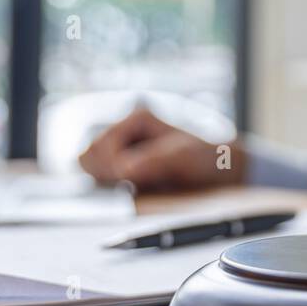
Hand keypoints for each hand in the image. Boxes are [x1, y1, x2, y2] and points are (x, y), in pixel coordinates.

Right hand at [78, 107, 244, 191]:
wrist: (218, 170)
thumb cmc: (204, 157)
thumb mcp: (184, 157)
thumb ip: (154, 160)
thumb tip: (124, 170)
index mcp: (137, 118)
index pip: (100, 145)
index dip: (112, 166)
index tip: (129, 178)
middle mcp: (124, 130)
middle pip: (87, 155)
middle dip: (105, 172)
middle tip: (130, 182)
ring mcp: (120, 148)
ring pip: (88, 166)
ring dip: (104, 180)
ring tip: (132, 184)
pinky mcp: (120, 166)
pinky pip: (97, 177)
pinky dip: (107, 185)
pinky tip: (129, 187)